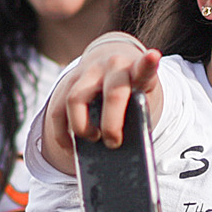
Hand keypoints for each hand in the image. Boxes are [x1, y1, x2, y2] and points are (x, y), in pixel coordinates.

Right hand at [39, 36, 159, 173]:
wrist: (115, 64)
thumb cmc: (133, 92)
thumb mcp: (143, 99)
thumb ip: (137, 118)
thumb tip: (121, 154)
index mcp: (137, 71)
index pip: (144, 67)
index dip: (149, 63)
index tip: (154, 57)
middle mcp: (113, 66)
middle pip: (112, 93)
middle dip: (112, 124)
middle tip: (114, 143)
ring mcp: (88, 71)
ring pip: (75, 99)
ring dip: (82, 127)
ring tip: (93, 139)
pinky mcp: (69, 81)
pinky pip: (57, 110)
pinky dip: (62, 134)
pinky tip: (70, 146)